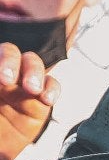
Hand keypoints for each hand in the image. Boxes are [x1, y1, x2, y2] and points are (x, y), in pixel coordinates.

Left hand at [0, 42, 59, 159]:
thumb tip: (5, 82)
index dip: (2, 59)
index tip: (0, 77)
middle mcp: (6, 76)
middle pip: (16, 55)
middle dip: (14, 63)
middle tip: (7, 80)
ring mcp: (23, 89)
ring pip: (36, 67)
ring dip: (35, 73)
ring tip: (32, 89)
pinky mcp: (40, 104)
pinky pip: (51, 89)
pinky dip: (52, 90)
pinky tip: (46, 99)